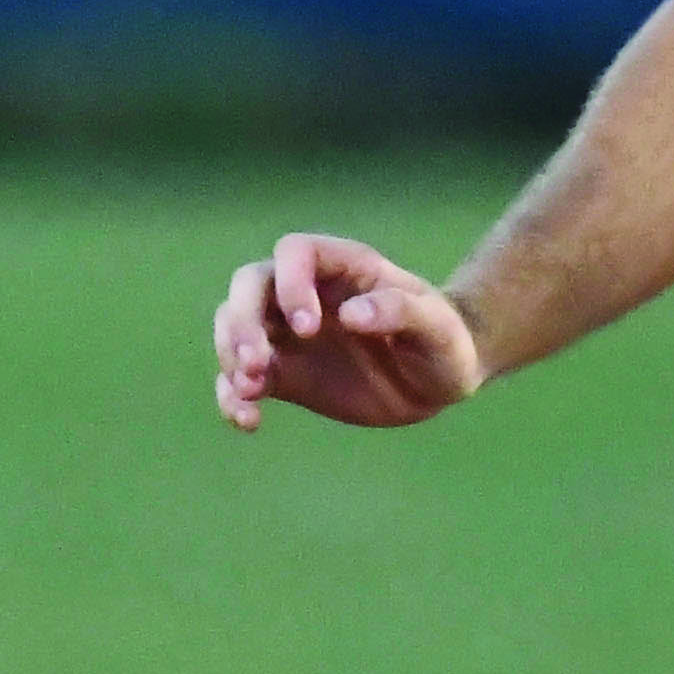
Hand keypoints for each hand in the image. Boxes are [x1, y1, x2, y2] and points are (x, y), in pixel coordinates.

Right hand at [212, 232, 483, 433]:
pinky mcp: (282, 373)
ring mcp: (288, 333)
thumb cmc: (443, 341)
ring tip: (249, 392)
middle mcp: (306, 292)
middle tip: (255, 363)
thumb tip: (351, 314)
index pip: (295, 253)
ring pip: (233, 326)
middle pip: (249, 286)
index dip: (290, 283)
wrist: (436, 381)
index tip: (307, 328)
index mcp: (343, 268)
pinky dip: (234, 397)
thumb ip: (400, 311)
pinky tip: (248, 421)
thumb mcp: (436, 327)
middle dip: (242, 322)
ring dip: (229, 356)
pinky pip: (241, 378)